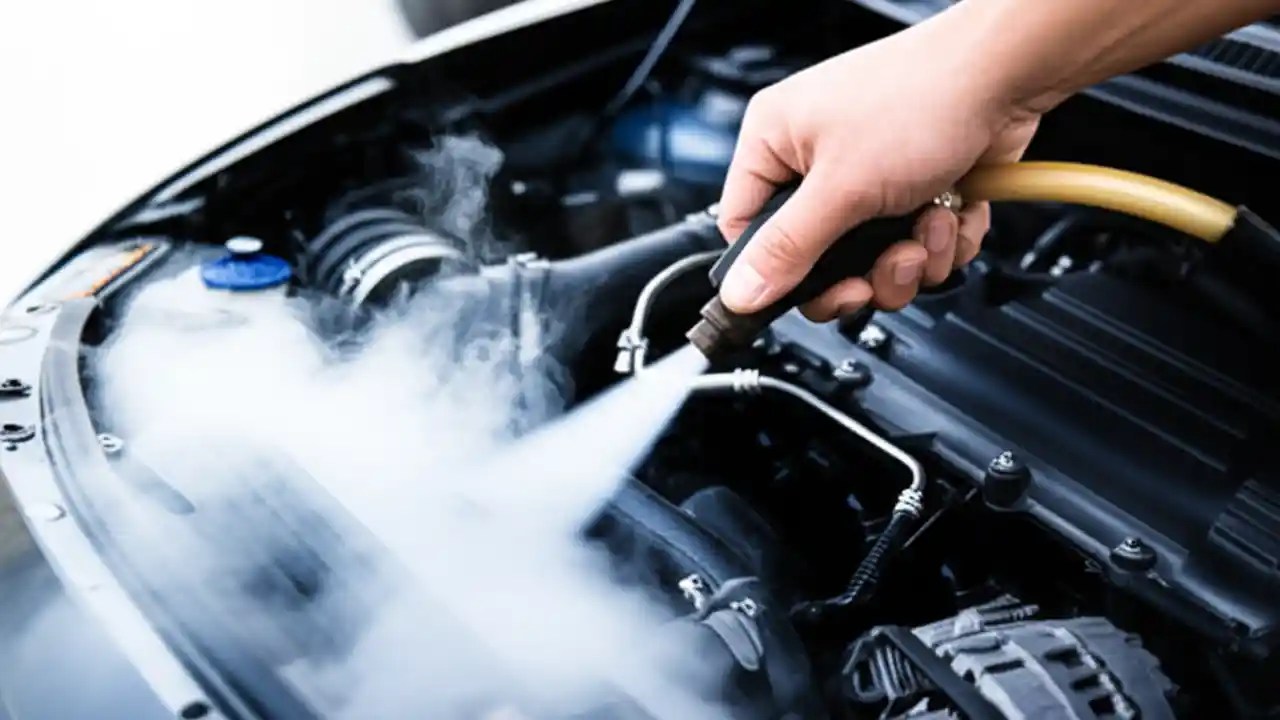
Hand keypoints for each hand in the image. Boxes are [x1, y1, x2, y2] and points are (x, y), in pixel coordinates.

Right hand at [715, 17, 1039, 320]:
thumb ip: (788, 249)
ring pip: (872, 261)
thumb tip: (742, 293)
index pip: (746, 230)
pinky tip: (953, 210)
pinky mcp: (915, 189)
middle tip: (886, 265)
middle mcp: (818, 159)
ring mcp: (869, 176)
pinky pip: (916, 247)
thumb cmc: (922, 95)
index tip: (818, 290)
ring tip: (930, 223)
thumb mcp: (842, 188)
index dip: (779, 271)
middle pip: (817, 259)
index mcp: (775, 142)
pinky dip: (943, 240)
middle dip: (864, 273)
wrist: (1008, 74)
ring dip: (911, 257)